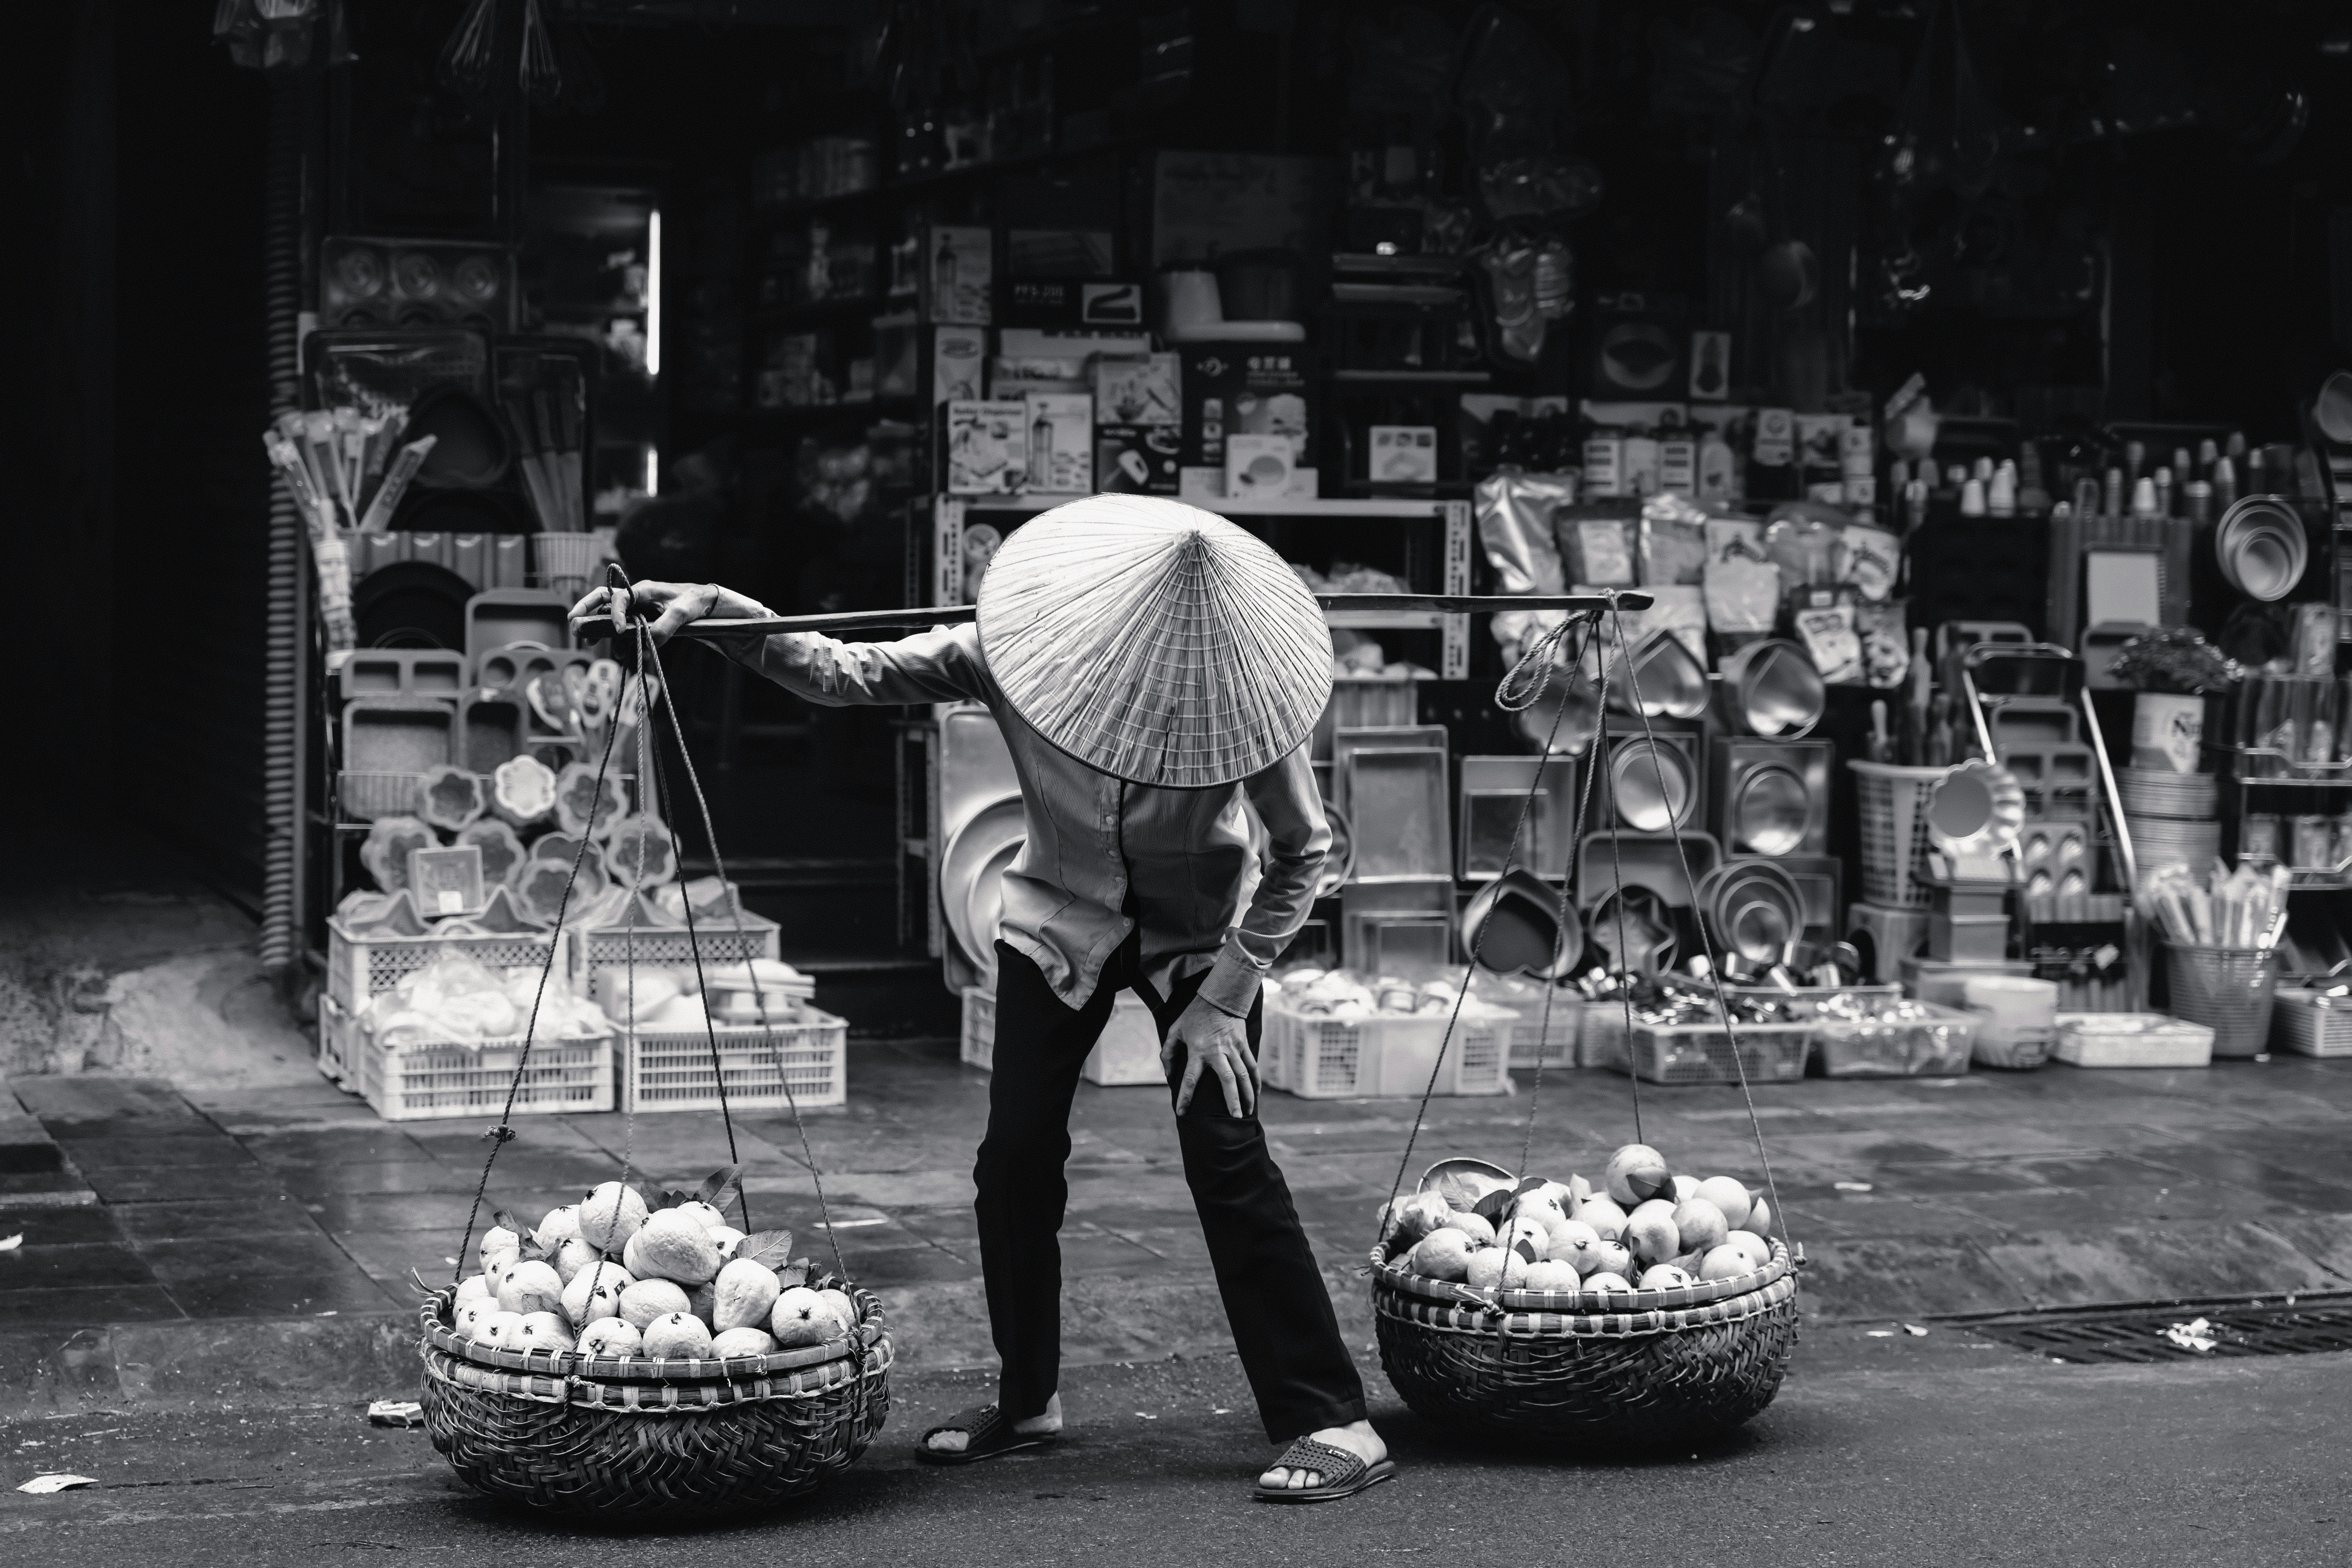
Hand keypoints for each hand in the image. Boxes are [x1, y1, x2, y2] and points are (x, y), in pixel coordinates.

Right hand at [566, 581, 736, 644]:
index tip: (618, 632)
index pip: (618, 597)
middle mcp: (635, 597)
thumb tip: (649, 643)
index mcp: (643, 590)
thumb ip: (666, 626)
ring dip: (599, 629)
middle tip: (573, 625)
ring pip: (609, 616)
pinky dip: (618, 640)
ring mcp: (637, 608)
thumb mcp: (683, 613)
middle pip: (603, 600)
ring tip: (590, 643)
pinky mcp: (641, 620)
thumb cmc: (693, 601)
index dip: (614, 614)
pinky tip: (621, 653)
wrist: (704, 602)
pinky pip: (623, 629)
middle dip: (586, 610)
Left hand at [1164, 995, 1256, 1117]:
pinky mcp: (1243, 1044)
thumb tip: (1168, 1074)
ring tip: (1247, 1111)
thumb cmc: (1194, 1015)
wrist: (1219, 995)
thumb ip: (1168, 1053)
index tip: (1182, 1112)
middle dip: (1232, 1100)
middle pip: (1227, 1080)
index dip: (1186, 1096)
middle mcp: (1217, 1051)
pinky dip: (1255, 1080)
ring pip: (1243, 1075)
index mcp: (1198, 1049)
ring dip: (1247, 1094)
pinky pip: (1251, 1065)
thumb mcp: (1175, 1030)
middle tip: (1235, 1117)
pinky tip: (1256, 1094)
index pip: (1190, 1078)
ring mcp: (1233, 1048)